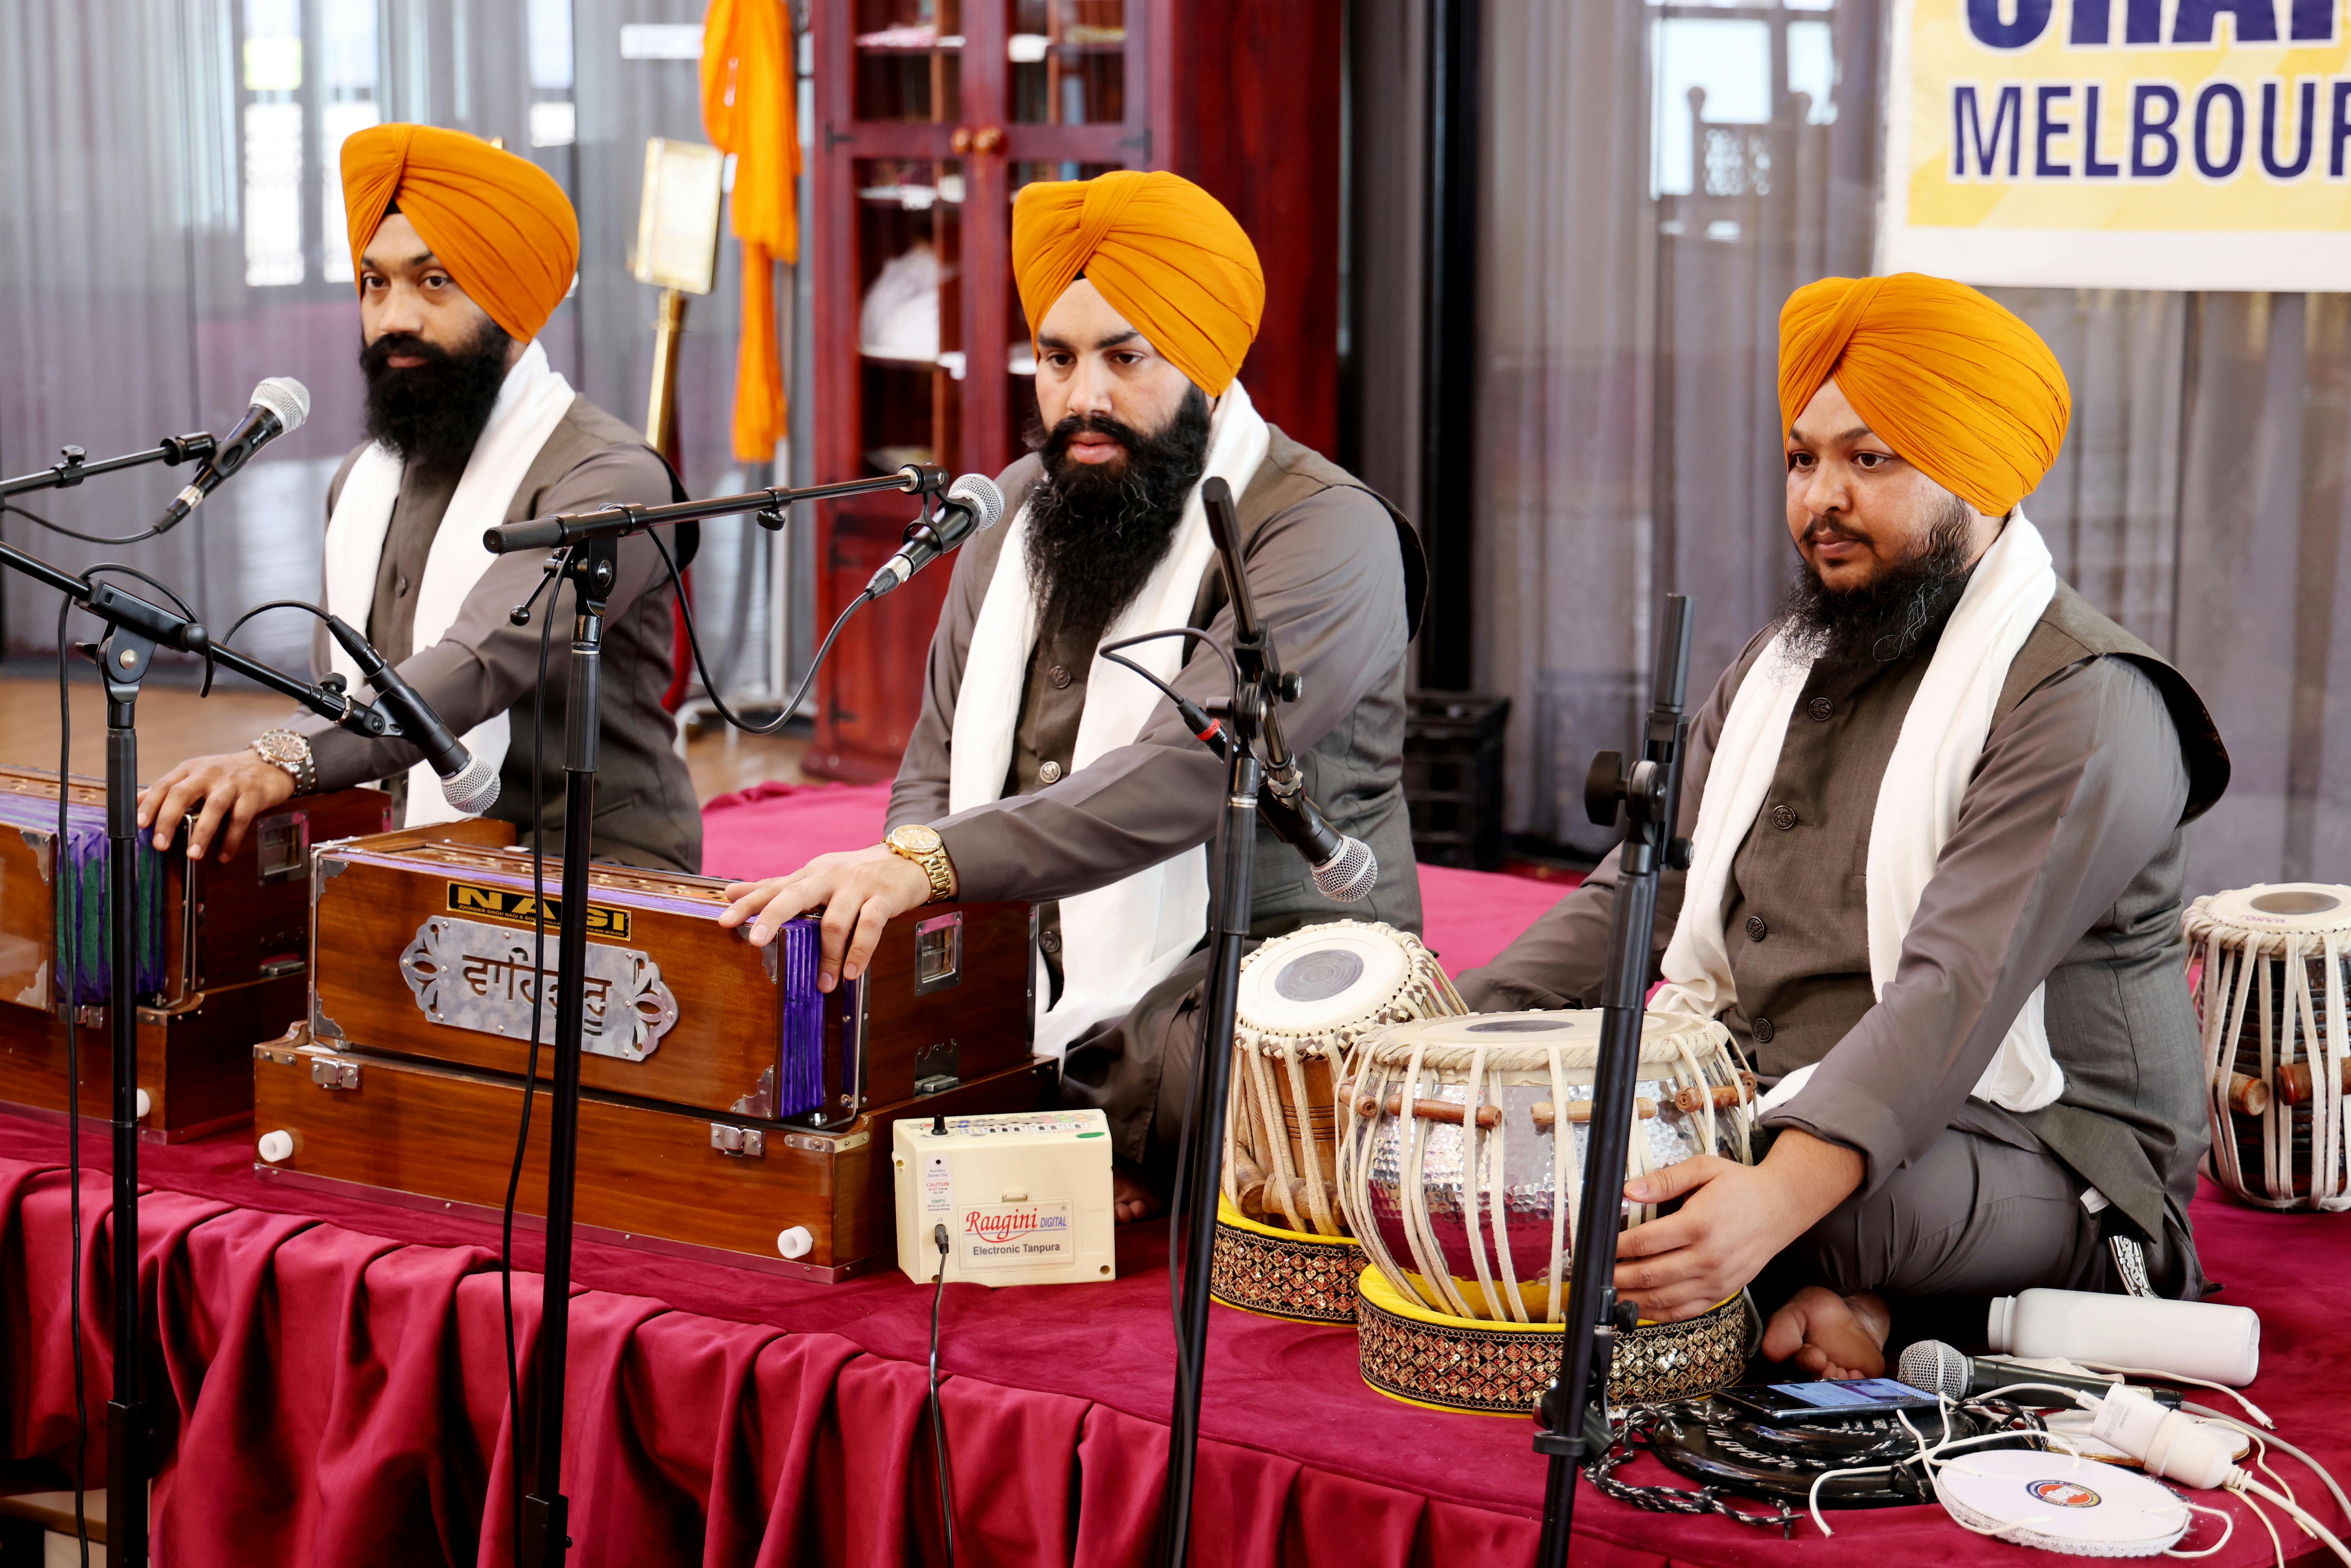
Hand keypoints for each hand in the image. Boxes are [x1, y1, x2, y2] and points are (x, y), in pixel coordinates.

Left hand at [136, 751, 297, 860]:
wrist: (270, 764)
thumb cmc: (228, 774)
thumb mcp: (196, 775)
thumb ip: (169, 788)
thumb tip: (136, 800)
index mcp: (190, 769)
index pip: (165, 785)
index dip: (150, 804)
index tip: (139, 824)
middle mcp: (208, 773)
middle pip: (182, 793)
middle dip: (168, 820)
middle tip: (160, 845)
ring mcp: (232, 783)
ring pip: (213, 807)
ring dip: (201, 833)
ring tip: (193, 855)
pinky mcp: (253, 794)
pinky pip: (241, 819)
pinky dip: (231, 839)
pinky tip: (223, 856)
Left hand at [717, 844, 946, 990]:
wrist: (908, 860)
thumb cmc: (856, 874)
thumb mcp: (815, 876)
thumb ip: (777, 887)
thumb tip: (731, 892)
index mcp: (810, 874)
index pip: (773, 887)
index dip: (749, 904)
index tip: (724, 921)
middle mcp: (829, 877)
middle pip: (795, 896)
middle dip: (773, 918)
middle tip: (755, 942)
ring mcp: (857, 886)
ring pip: (834, 921)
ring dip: (827, 956)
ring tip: (822, 984)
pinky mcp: (883, 897)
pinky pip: (869, 925)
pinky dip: (860, 951)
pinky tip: (852, 972)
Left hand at [1610, 1129, 1863, 1322]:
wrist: (1782, 1207)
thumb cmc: (1741, 1187)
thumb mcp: (1704, 1169)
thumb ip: (1664, 1180)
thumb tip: (1629, 1190)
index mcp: (1699, 1224)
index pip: (1645, 1242)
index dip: (1617, 1247)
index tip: (1599, 1246)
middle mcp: (1708, 1257)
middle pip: (1650, 1275)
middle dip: (1617, 1277)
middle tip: (1596, 1274)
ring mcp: (1716, 1279)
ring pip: (1665, 1299)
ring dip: (1632, 1299)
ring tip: (1609, 1293)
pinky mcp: (1723, 1291)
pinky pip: (1686, 1311)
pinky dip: (1659, 1313)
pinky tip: (1640, 1307)